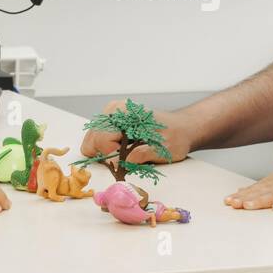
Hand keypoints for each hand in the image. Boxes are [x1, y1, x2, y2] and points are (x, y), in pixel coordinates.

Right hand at [79, 99, 193, 165]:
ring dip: (104, 153)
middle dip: (106, 156)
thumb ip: (143, 154)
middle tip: (125, 160)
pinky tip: (121, 150)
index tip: (125, 162)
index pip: (102, 139)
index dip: (112, 156)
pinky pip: (95, 139)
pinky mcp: (108, 121)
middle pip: (92, 140)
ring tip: (124, 154)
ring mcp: (109, 114)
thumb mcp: (164, 150)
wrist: (181, 128)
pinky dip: (104, 150)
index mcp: (126, 113)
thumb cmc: (175, 138)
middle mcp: (113, 110)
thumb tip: (122, 162)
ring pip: (91, 141)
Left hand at [224, 159, 272, 210]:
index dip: (240, 196)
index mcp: (270, 183)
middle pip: (259, 193)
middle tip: (233, 204)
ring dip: (260, 201)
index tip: (227, 201)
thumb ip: (257, 187)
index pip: (252, 190)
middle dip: (245, 199)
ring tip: (248, 206)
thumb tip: (239, 190)